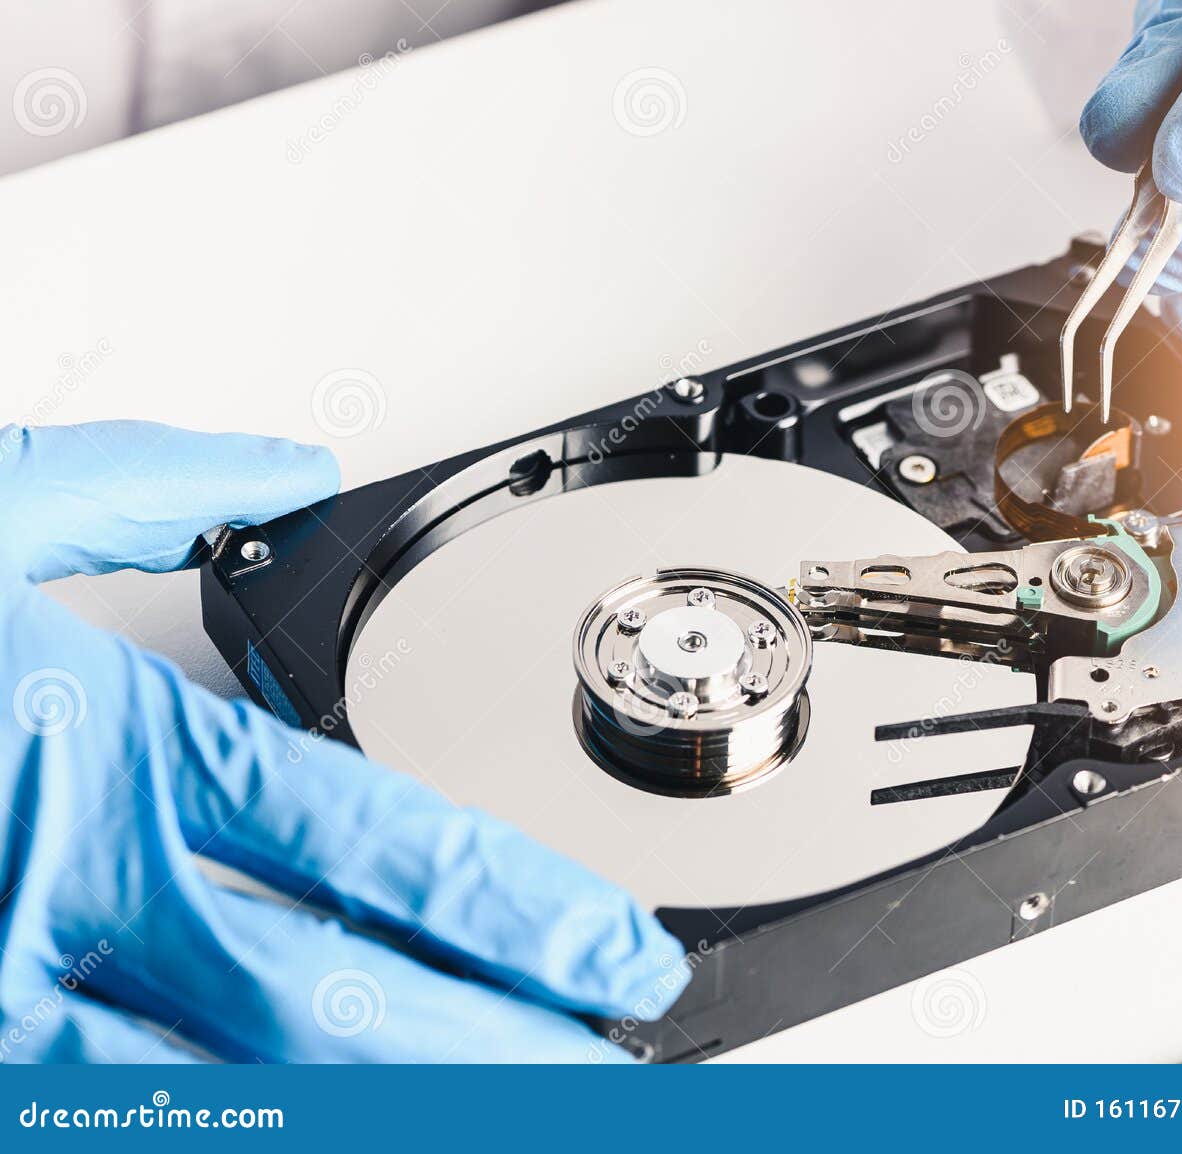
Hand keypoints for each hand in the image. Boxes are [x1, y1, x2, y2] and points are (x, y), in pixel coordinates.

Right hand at [0, 421, 683, 1062]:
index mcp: (126, 741)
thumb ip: (151, 483)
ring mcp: (16, 983)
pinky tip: (338, 1118)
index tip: (622, 948)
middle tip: (620, 1065)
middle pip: (339, 993)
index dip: (519, 909)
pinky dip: (243, 1118)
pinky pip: (124, 1108)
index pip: (373, 837)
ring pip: (247, 1082)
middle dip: (498, 1043)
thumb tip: (291, 468)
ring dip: (399, 1105)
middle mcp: (90, 874)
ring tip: (525, 1107)